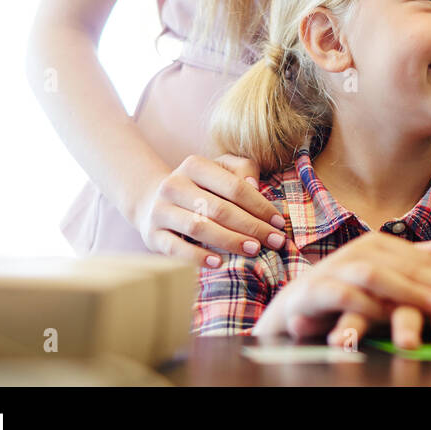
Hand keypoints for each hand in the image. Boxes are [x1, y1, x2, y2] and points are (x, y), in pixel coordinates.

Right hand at [134, 153, 288, 266]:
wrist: (151, 202)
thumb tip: (256, 186)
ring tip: (254, 250)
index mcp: (194, 166)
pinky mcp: (152, 235)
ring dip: (230, 240)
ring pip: (199, 227)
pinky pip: (176, 248)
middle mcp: (174, 185)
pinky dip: (197, 257)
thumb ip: (242, 169)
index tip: (279, 222)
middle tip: (275, 241)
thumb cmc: (199, 187)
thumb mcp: (220, 169)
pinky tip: (218, 263)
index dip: (260, 205)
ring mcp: (160, 211)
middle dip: (252, 226)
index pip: (234, 186)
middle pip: (219, 208)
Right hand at [250, 233, 430, 345]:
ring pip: (375, 273)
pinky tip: (386, 317)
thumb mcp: (386, 280)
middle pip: (405, 264)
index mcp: (379, 245)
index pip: (422, 261)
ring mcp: (335, 268)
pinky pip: (343, 295)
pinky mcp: (313, 291)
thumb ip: (418, 263)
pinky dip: (366, 306)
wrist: (294, 310)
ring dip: (406, 290)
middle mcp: (359, 251)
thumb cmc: (347, 294)